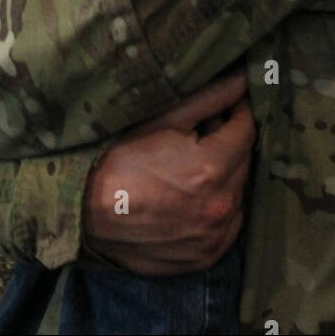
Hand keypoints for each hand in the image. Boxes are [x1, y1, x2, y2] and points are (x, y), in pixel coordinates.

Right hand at [83, 69, 254, 275]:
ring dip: (226, 176)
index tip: (228, 105)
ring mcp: (215, 237)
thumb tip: (241, 78)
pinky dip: (219, 208)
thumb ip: (209, 97)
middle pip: (244, 161)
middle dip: (230, 143)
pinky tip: (194, 197)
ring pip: (237, 194)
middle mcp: (220, 206)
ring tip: (196, 166)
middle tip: (205, 133)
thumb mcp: (163, 120)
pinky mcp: (206, 257)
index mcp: (211, 169)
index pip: (246, 130)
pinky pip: (228, 226)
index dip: (238, 112)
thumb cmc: (121, 161)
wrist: (88, 214)